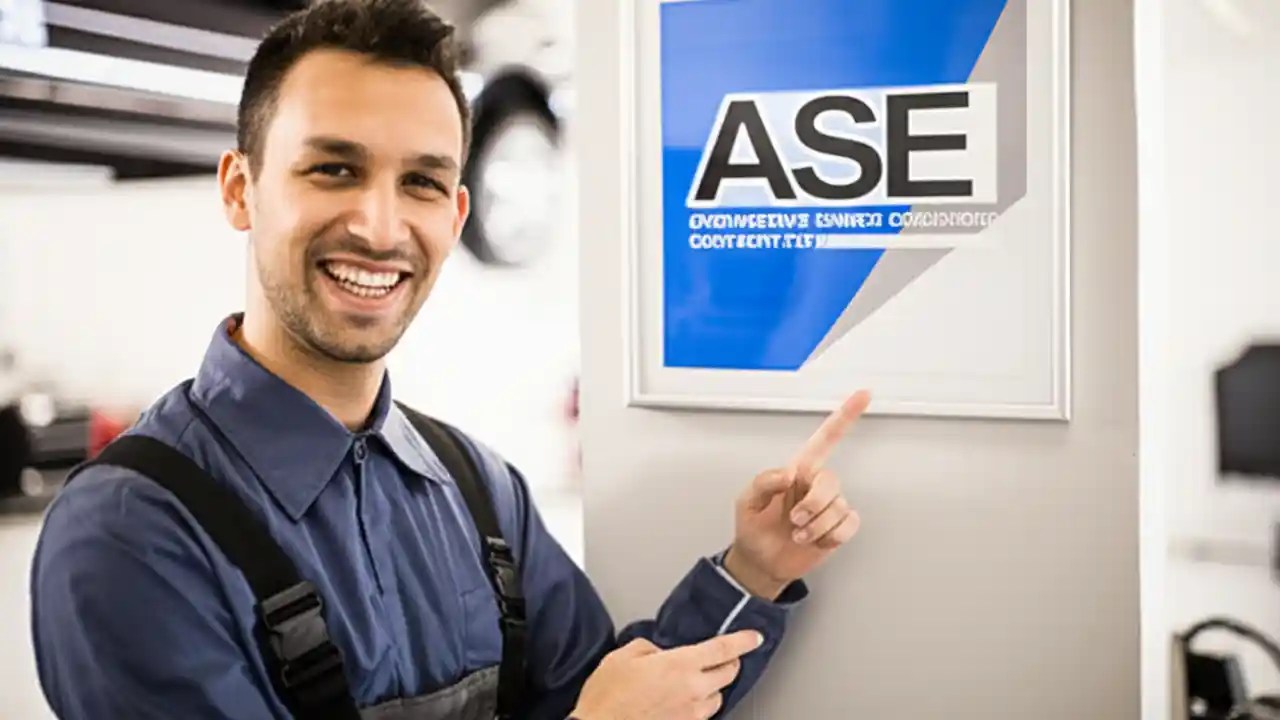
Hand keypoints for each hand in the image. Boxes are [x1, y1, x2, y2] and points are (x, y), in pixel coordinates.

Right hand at [570, 630, 763, 719]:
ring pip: (718, 697)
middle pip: (729, 672)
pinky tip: (683, 702)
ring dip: (713, 687)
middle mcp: (692, 690)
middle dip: (729, 662)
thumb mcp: (623, 656)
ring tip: (696, 682)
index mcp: (679, 665)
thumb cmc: (607, 698)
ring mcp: (691, 715)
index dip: (743, 640)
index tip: (754, 637)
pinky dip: (698, 706)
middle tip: (722, 657)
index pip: (723, 648)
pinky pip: (702, 716)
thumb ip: (649, 647)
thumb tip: (660, 652)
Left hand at [723, 390, 870, 598]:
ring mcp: (829, 507)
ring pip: (839, 508)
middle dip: (813, 504)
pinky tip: (814, 540)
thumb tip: (789, 474)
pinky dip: (829, 536)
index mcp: (796, 472)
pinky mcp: (838, 528)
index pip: (824, 439)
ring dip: (815, 526)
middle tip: (793, 520)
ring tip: (797, 534)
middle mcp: (815, 486)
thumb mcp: (746, 502)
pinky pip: (849, 525)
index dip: (844, 417)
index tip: (863, 395)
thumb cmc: (752, 528)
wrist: (761, 562)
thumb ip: (764, 482)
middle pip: (831, 481)